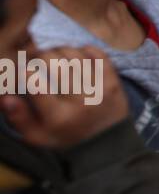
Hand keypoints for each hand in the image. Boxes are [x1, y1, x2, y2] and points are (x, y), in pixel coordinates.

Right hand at [0, 47, 127, 150]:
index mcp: (58, 117)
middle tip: (35, 57)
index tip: (23, 69)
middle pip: (55, 64)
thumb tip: (5, 97)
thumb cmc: (65, 138)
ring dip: (60, 49)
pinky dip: (84, 50)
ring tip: (53, 55)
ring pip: (75, 56)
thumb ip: (18, 117)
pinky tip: (75, 55)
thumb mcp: (37, 136)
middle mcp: (80, 102)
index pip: (37, 85)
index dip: (25, 72)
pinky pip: (98, 55)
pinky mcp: (113, 82)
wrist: (107, 144)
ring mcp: (99, 90)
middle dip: (40, 56)